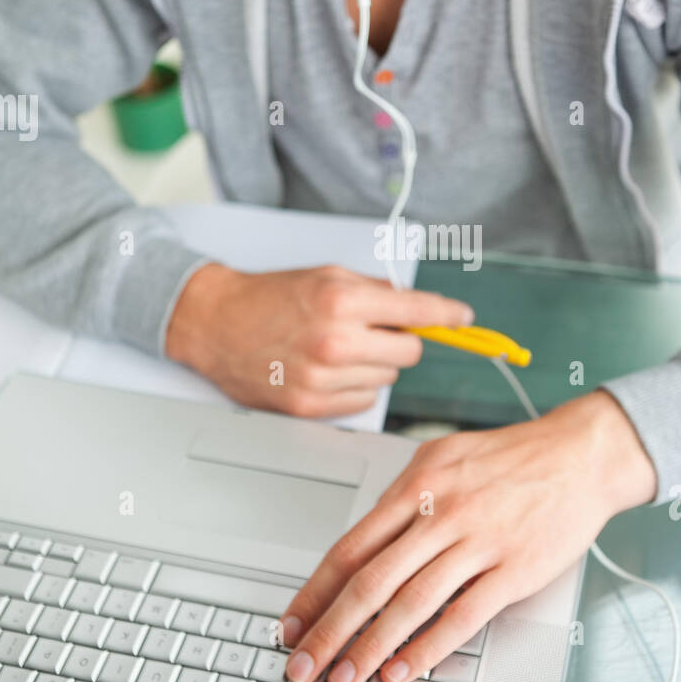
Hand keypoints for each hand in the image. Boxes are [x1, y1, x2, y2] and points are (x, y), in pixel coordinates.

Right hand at [165, 261, 474, 415]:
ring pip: (386, 381)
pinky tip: (328, 370)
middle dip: (402, 342)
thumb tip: (419, 309)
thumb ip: (377, 292)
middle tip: (378, 331)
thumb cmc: (269, 296)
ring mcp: (322, 378)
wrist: (215, 322)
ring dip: (375, 366)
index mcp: (342, 301)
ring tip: (341, 349)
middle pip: (409, 355)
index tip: (464, 320)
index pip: (418, 313)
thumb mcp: (328, 275)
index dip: (448, 316)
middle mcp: (335, 341)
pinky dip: (354, 388)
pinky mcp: (310, 406)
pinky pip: (362, 403)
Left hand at [278, 389, 657, 681]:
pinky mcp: (514, 571)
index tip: (293, 624)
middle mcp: (441, 513)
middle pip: (370, 581)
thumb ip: (405, 499)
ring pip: (409, 605)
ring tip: (345, 679)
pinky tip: (402, 671)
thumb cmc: (513, 458)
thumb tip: (366, 544)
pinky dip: (427, 649)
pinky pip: (462, 617)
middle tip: (304, 666)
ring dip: (370, 648)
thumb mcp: (444, 457)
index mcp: (417, 483)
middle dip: (330, 631)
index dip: (315, 592)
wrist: (581, 454)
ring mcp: (478, 543)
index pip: (350, 547)